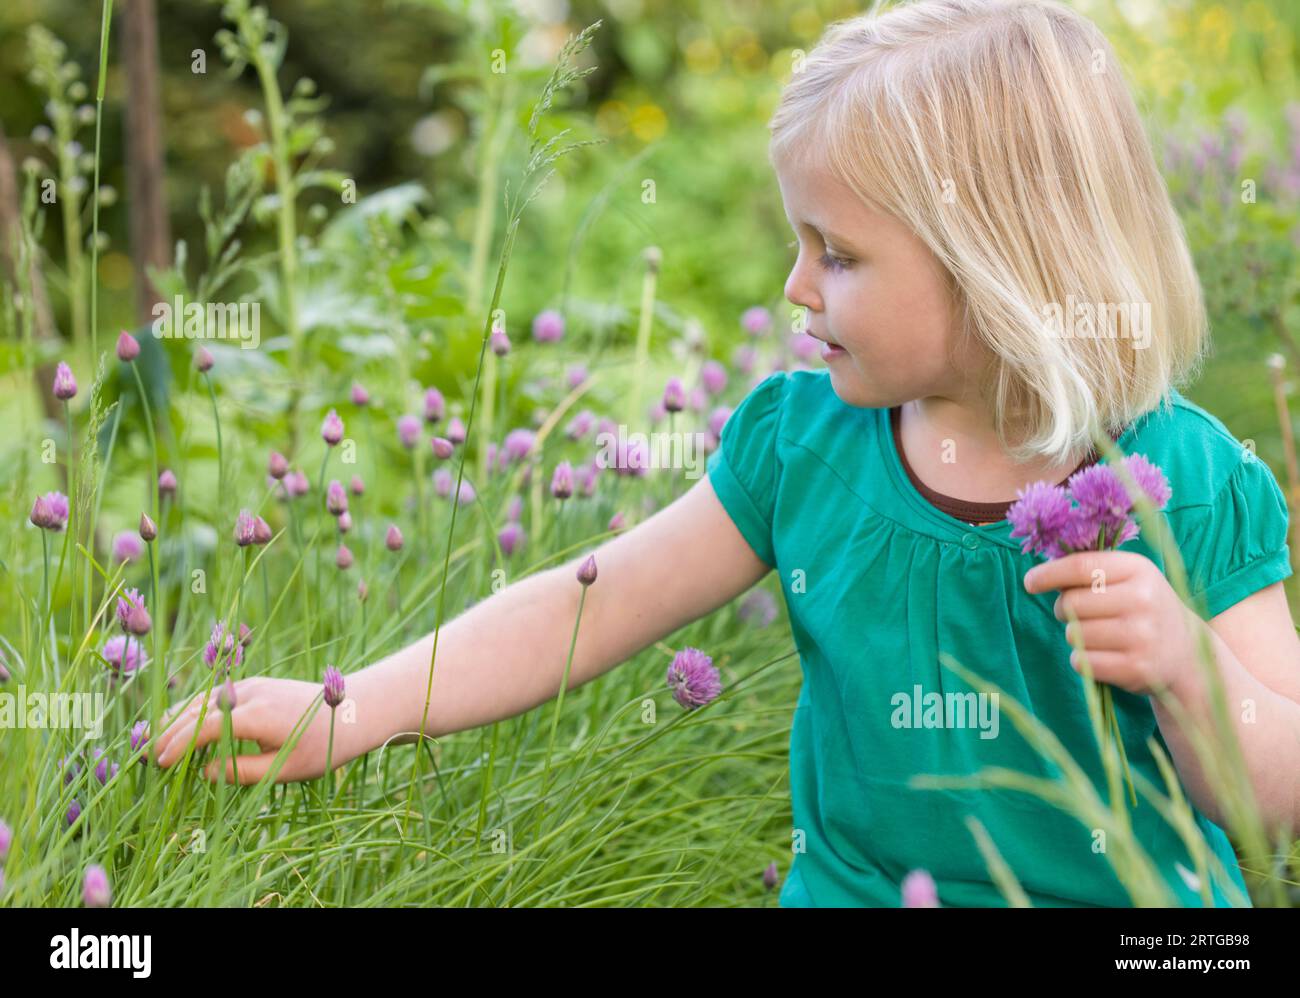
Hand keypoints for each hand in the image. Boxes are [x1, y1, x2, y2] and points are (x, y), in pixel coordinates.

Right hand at [152, 676, 345, 783]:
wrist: (353, 710)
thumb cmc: (323, 745)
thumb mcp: (285, 768)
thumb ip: (242, 771)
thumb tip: (204, 772)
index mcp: (257, 715)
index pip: (205, 727)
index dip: (179, 746)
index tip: (160, 764)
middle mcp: (250, 693)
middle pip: (197, 710)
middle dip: (169, 733)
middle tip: (145, 757)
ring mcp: (252, 684)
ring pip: (202, 699)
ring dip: (177, 718)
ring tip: (154, 742)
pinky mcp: (255, 684)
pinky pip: (214, 695)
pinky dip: (194, 709)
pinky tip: (181, 724)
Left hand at [1023, 550, 1201, 696]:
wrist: (1189, 654)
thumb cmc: (1144, 608)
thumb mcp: (1130, 578)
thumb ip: (1091, 571)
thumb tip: (1039, 575)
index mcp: (1139, 569)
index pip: (1081, 567)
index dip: (1049, 574)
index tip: (1030, 583)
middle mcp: (1143, 600)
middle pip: (1071, 602)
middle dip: (1063, 609)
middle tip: (1080, 613)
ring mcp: (1142, 636)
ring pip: (1074, 634)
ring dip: (1076, 636)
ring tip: (1101, 635)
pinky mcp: (1136, 668)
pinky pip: (1082, 662)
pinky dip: (1083, 660)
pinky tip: (1105, 656)